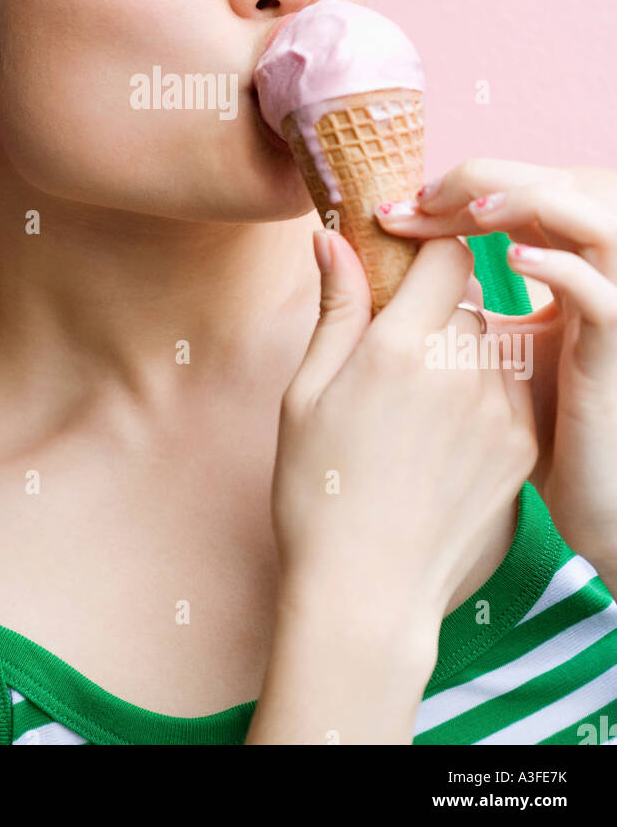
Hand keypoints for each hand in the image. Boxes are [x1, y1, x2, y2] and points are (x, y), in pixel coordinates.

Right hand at [271, 227, 536, 629]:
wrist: (368, 590)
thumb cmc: (319, 490)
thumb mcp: (306, 392)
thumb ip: (335, 307)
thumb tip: (332, 236)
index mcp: (400, 348)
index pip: (450, 255)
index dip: (428, 252)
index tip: (402, 269)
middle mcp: (460, 371)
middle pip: (469, 298)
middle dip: (435, 310)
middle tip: (394, 353)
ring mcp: (498, 410)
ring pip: (491, 344)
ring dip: (461, 353)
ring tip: (416, 407)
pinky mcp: (521, 447)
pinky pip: (508, 390)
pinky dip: (482, 395)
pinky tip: (442, 437)